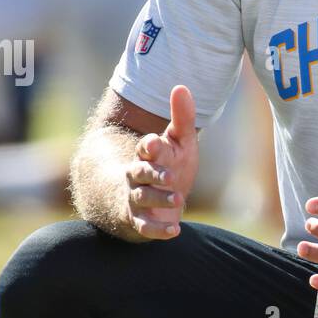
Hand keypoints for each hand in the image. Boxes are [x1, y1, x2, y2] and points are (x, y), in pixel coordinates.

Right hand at [124, 84, 198, 238]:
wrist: (154, 199)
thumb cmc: (168, 166)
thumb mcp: (179, 142)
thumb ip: (182, 118)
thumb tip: (181, 86)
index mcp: (147, 155)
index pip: (145, 148)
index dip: (150, 146)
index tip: (155, 143)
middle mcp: (137, 176)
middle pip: (139, 172)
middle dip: (152, 173)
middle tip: (170, 176)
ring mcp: (136, 199)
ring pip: (142, 198)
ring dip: (158, 198)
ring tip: (178, 198)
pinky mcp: (139, 221)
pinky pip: (144, 226)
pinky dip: (158, 230)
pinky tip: (175, 231)